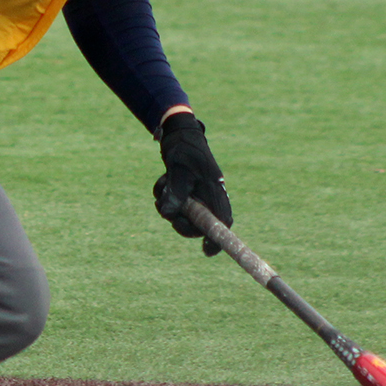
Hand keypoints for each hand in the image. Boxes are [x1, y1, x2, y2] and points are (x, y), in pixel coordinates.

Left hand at [152, 111, 230, 254]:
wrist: (178, 134)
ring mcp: (198, 196)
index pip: (222, 221)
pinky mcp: (187, 193)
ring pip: (183, 215)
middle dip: (180, 221)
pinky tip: (163, 181)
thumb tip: (168, 214)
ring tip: (163, 185)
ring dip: (168, 205)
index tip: (207, 252)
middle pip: (199, 225)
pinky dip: (165, 197)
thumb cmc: (184, 149)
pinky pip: (174, 206)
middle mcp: (209, 196)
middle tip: (167, 214)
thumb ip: (175, 193)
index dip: (217, 239)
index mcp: (215, 191)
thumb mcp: (178, 170)